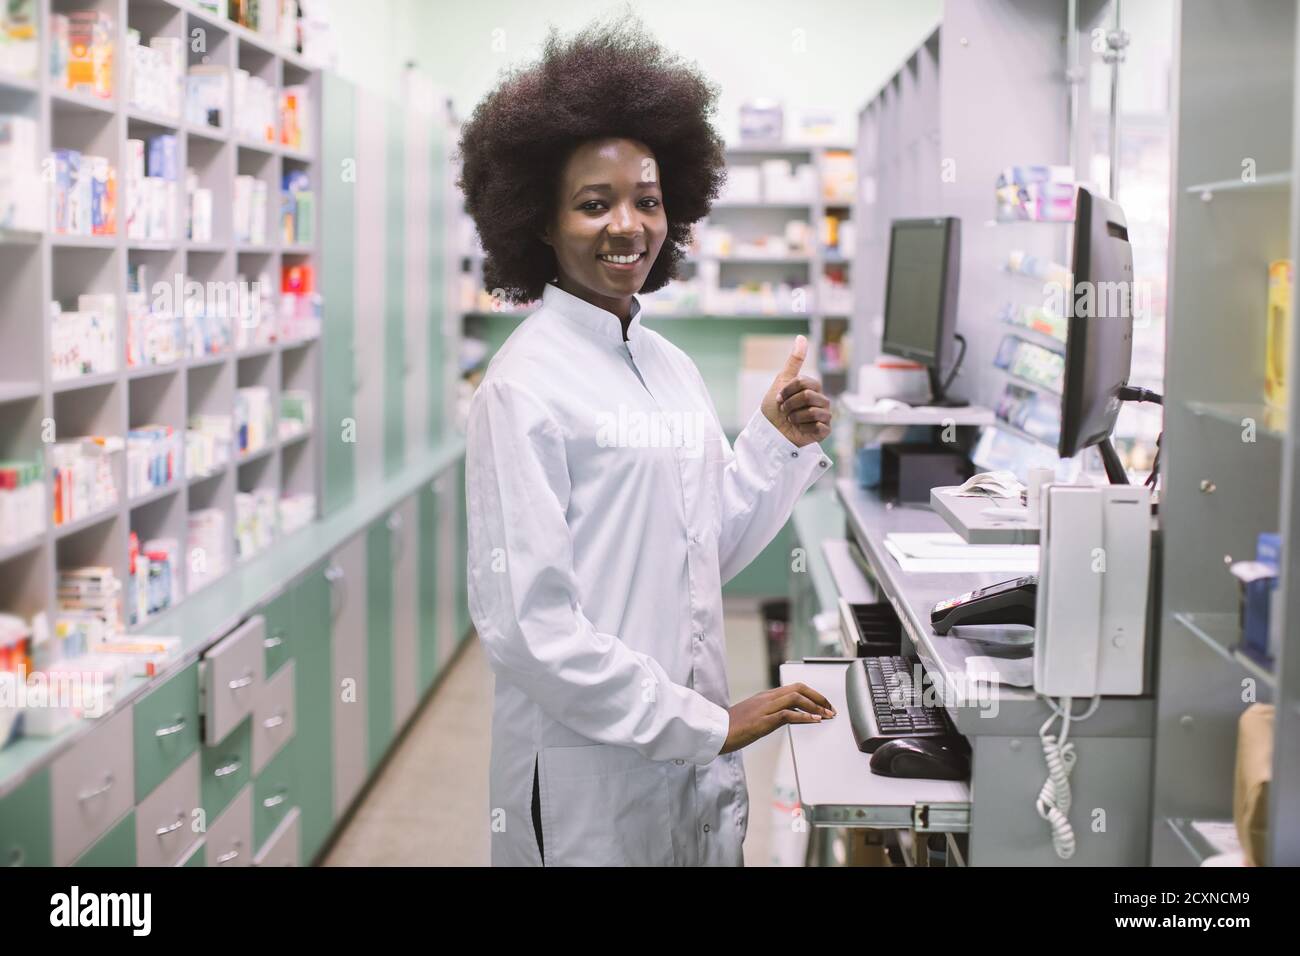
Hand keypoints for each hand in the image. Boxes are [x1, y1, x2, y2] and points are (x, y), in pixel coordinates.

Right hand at [720, 682, 835, 753]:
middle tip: (830, 708)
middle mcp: (767, 698)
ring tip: (826, 715)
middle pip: (799, 688)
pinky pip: (788, 714)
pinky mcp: (763, 720)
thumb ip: (771, 713)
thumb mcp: (755, 716)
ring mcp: (765, 707)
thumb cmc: (733, 727)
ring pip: (796, 697)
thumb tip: (789, 716)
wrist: (716, 732)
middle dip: (819, 697)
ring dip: (815, 706)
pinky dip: (804, 716)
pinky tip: (814, 721)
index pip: (794, 688)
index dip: (813, 695)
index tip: (824, 705)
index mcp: (766, 696)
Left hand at [761, 335, 831, 446]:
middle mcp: (821, 401)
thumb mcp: (781, 381)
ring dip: (795, 416)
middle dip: (790, 404)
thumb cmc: (774, 408)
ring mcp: (824, 416)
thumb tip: (801, 337)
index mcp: (813, 388)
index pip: (804, 382)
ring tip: (790, 420)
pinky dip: (803, 427)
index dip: (787, 391)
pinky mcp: (824, 431)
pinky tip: (800, 429)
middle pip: (808, 395)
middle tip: (784, 411)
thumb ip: (794, 361)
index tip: (779, 398)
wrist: (769, 432)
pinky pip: (818, 425)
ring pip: (813, 410)